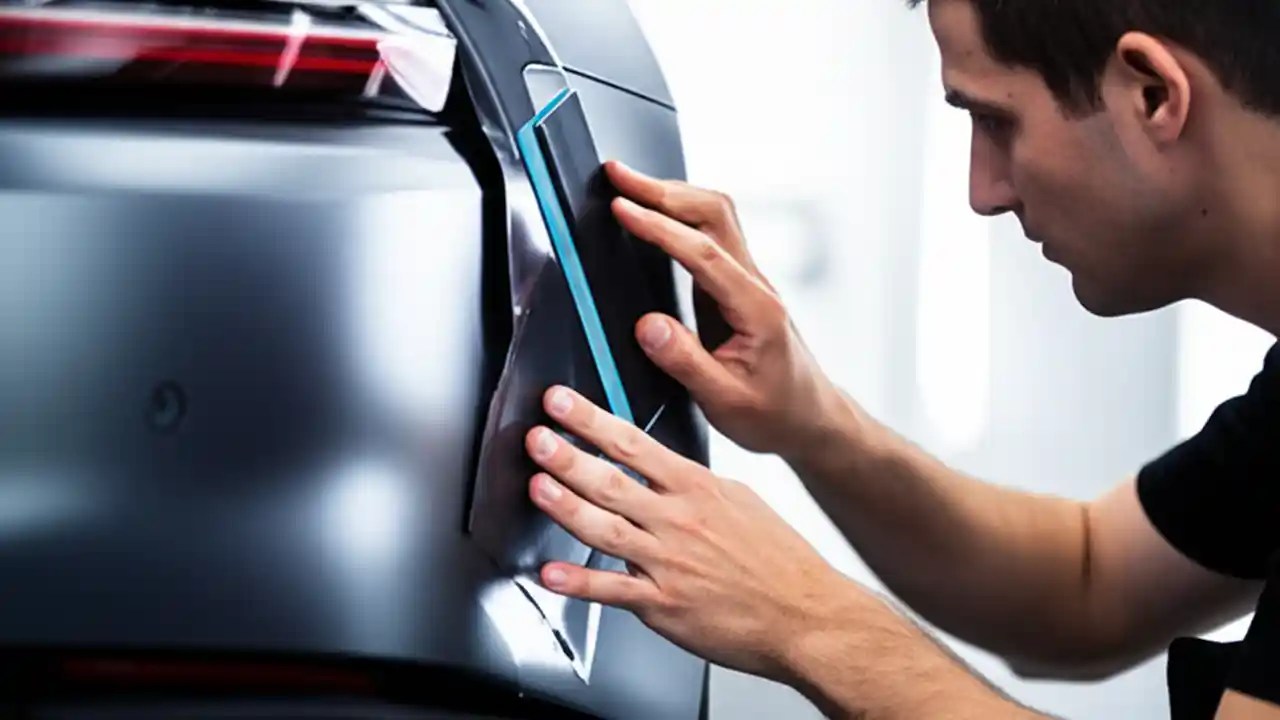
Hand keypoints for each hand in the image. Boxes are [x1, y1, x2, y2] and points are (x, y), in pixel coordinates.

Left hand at [524, 384, 861, 680]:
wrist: (808, 615)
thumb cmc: (780, 561)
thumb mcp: (741, 501)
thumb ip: (695, 485)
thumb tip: (663, 468)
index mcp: (697, 488)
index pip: (634, 444)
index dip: (591, 421)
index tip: (561, 404)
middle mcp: (680, 520)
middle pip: (612, 480)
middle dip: (567, 456)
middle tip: (536, 438)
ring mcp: (670, 563)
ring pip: (605, 529)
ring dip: (565, 506)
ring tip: (537, 487)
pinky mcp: (665, 605)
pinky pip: (614, 590)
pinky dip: (579, 583)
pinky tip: (551, 574)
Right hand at [604, 161, 846, 462]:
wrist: (809, 419)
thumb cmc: (774, 413)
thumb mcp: (725, 401)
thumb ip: (685, 362)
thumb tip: (646, 324)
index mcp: (755, 309)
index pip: (703, 252)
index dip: (659, 226)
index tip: (621, 208)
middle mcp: (755, 285)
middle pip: (713, 213)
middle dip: (662, 190)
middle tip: (616, 175)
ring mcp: (748, 281)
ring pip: (715, 216)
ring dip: (672, 194)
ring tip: (628, 184)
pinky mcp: (737, 286)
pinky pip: (710, 234)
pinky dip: (679, 214)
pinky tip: (656, 213)